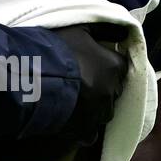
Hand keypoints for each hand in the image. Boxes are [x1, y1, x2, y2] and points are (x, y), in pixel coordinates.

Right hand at [50, 25, 128, 145]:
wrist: (37, 80)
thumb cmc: (58, 50)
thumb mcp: (79, 29)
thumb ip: (103, 28)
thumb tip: (124, 30)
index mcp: (115, 66)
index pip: (119, 64)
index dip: (105, 61)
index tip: (92, 60)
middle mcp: (113, 92)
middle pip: (112, 88)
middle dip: (101, 84)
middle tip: (80, 78)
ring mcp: (100, 114)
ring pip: (102, 110)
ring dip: (92, 104)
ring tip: (73, 98)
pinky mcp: (85, 131)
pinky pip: (89, 132)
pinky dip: (82, 126)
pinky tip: (69, 118)